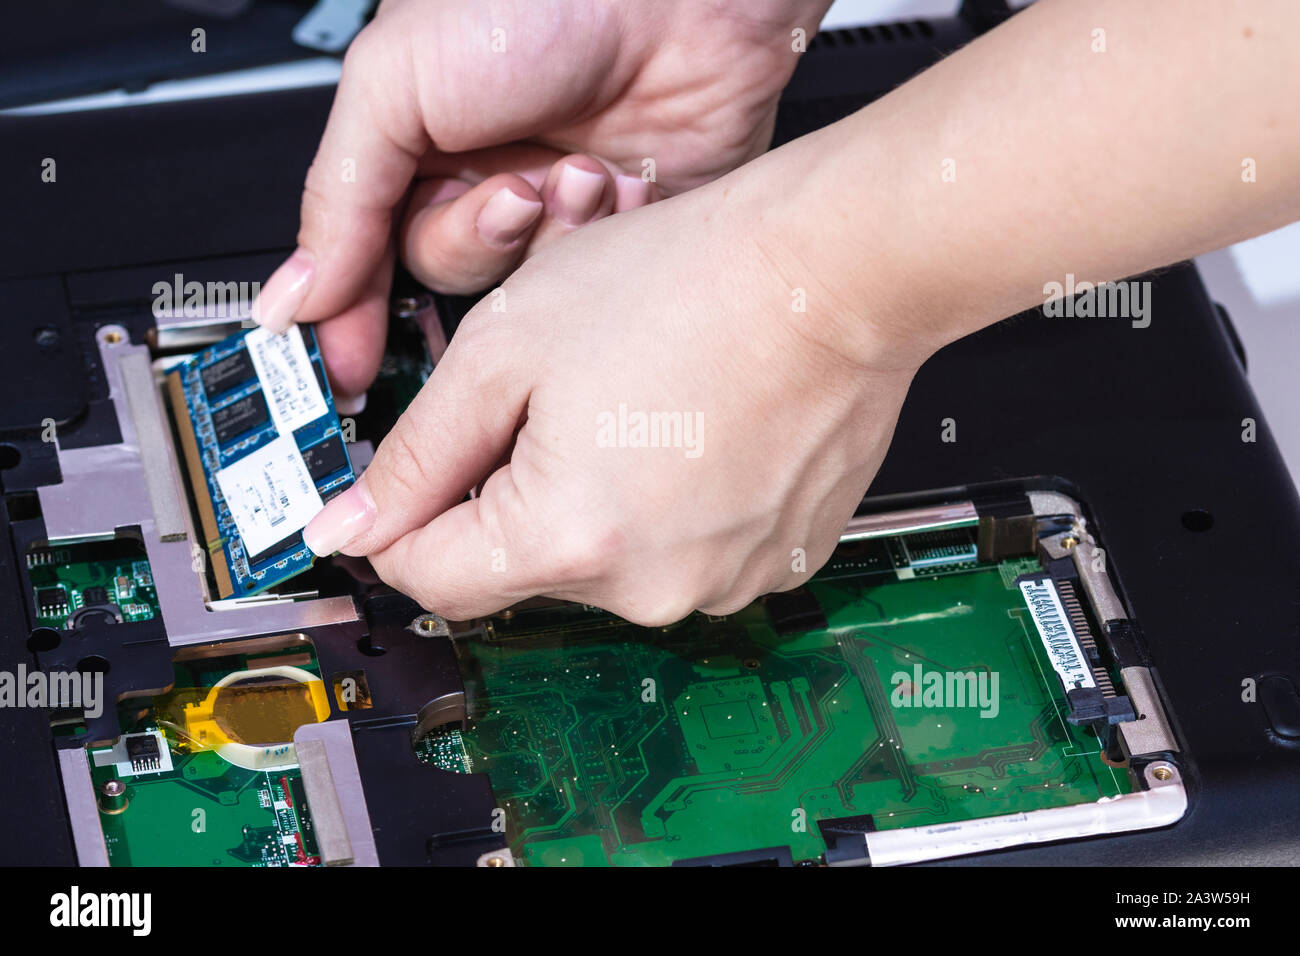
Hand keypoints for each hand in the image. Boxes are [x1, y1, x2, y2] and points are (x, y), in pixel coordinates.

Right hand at [252, 0, 831, 404]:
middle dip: (479, 242)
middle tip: (508, 198)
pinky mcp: (624, 235)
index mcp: (419, 147)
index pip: (369, 260)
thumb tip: (299, 296)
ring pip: (522, 292)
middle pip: (449, 279)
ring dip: (548, 232)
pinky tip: (623, 179)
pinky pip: (595, 287)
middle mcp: (486, 183)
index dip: (355, 317)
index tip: (348, 370)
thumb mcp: (396, 83)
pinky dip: (605, 232)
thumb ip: (339, 198)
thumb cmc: (542, 2)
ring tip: (577, 169)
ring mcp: (557, 212)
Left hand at [301, 146, 925, 623]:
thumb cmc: (693, 284)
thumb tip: (353, 526)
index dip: (401, 523)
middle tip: (550, 400)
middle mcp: (649, 587)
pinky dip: (663, 504)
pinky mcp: (770, 564)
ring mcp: (721, 583)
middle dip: (509, 493)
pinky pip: (679, 551)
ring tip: (632, 405)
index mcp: (568, 537)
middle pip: (521, 567)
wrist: (837, 272)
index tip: (406, 485)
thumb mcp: (505, 347)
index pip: (431, 577)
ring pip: (603, 558)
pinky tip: (686, 432)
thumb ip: (414, 453)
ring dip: (592, 496)